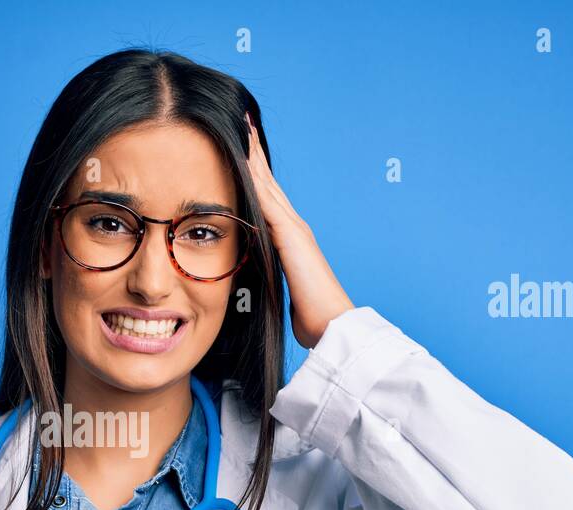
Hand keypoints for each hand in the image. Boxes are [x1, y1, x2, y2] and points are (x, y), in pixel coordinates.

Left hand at [244, 111, 354, 348]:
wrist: (331, 322)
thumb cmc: (309, 314)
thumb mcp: (281, 289)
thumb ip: (269, 277)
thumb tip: (251, 282)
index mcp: (289, 239)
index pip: (267, 199)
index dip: (255, 174)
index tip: (241, 152)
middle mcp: (293, 227)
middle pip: (268, 182)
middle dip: (254, 153)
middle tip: (241, 123)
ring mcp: (293, 227)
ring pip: (267, 183)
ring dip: (254, 155)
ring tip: (241, 127)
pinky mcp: (290, 234)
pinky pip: (267, 198)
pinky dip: (255, 176)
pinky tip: (242, 158)